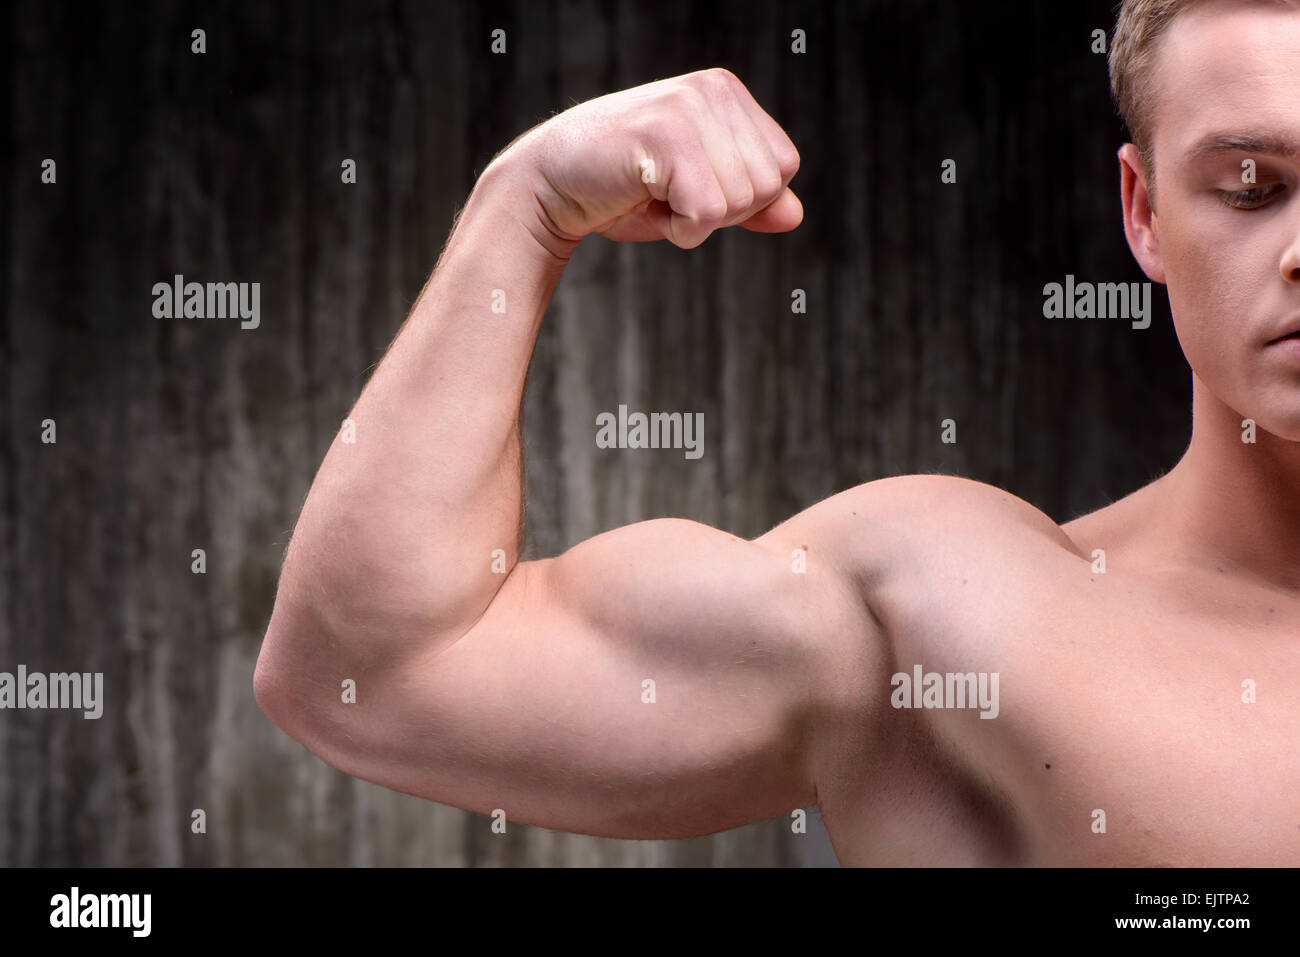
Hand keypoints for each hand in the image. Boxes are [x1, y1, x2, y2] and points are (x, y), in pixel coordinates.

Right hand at [501, 68, 802, 249]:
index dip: (741, 200)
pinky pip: (708, 212)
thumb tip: (796, 215)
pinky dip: (679, 229)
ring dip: (695, 221)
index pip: (782, 166)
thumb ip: (748, 201)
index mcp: (726, 93)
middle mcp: (713, 89)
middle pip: (767, 185)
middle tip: (666, 195)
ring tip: (652, 195)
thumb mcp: (695, 195)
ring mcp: (689, 107)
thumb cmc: (620, 190)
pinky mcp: (666, 135)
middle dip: (719, 212)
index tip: (688, 189)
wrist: (548, 187)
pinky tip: (643, 203)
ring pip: (740, 201)